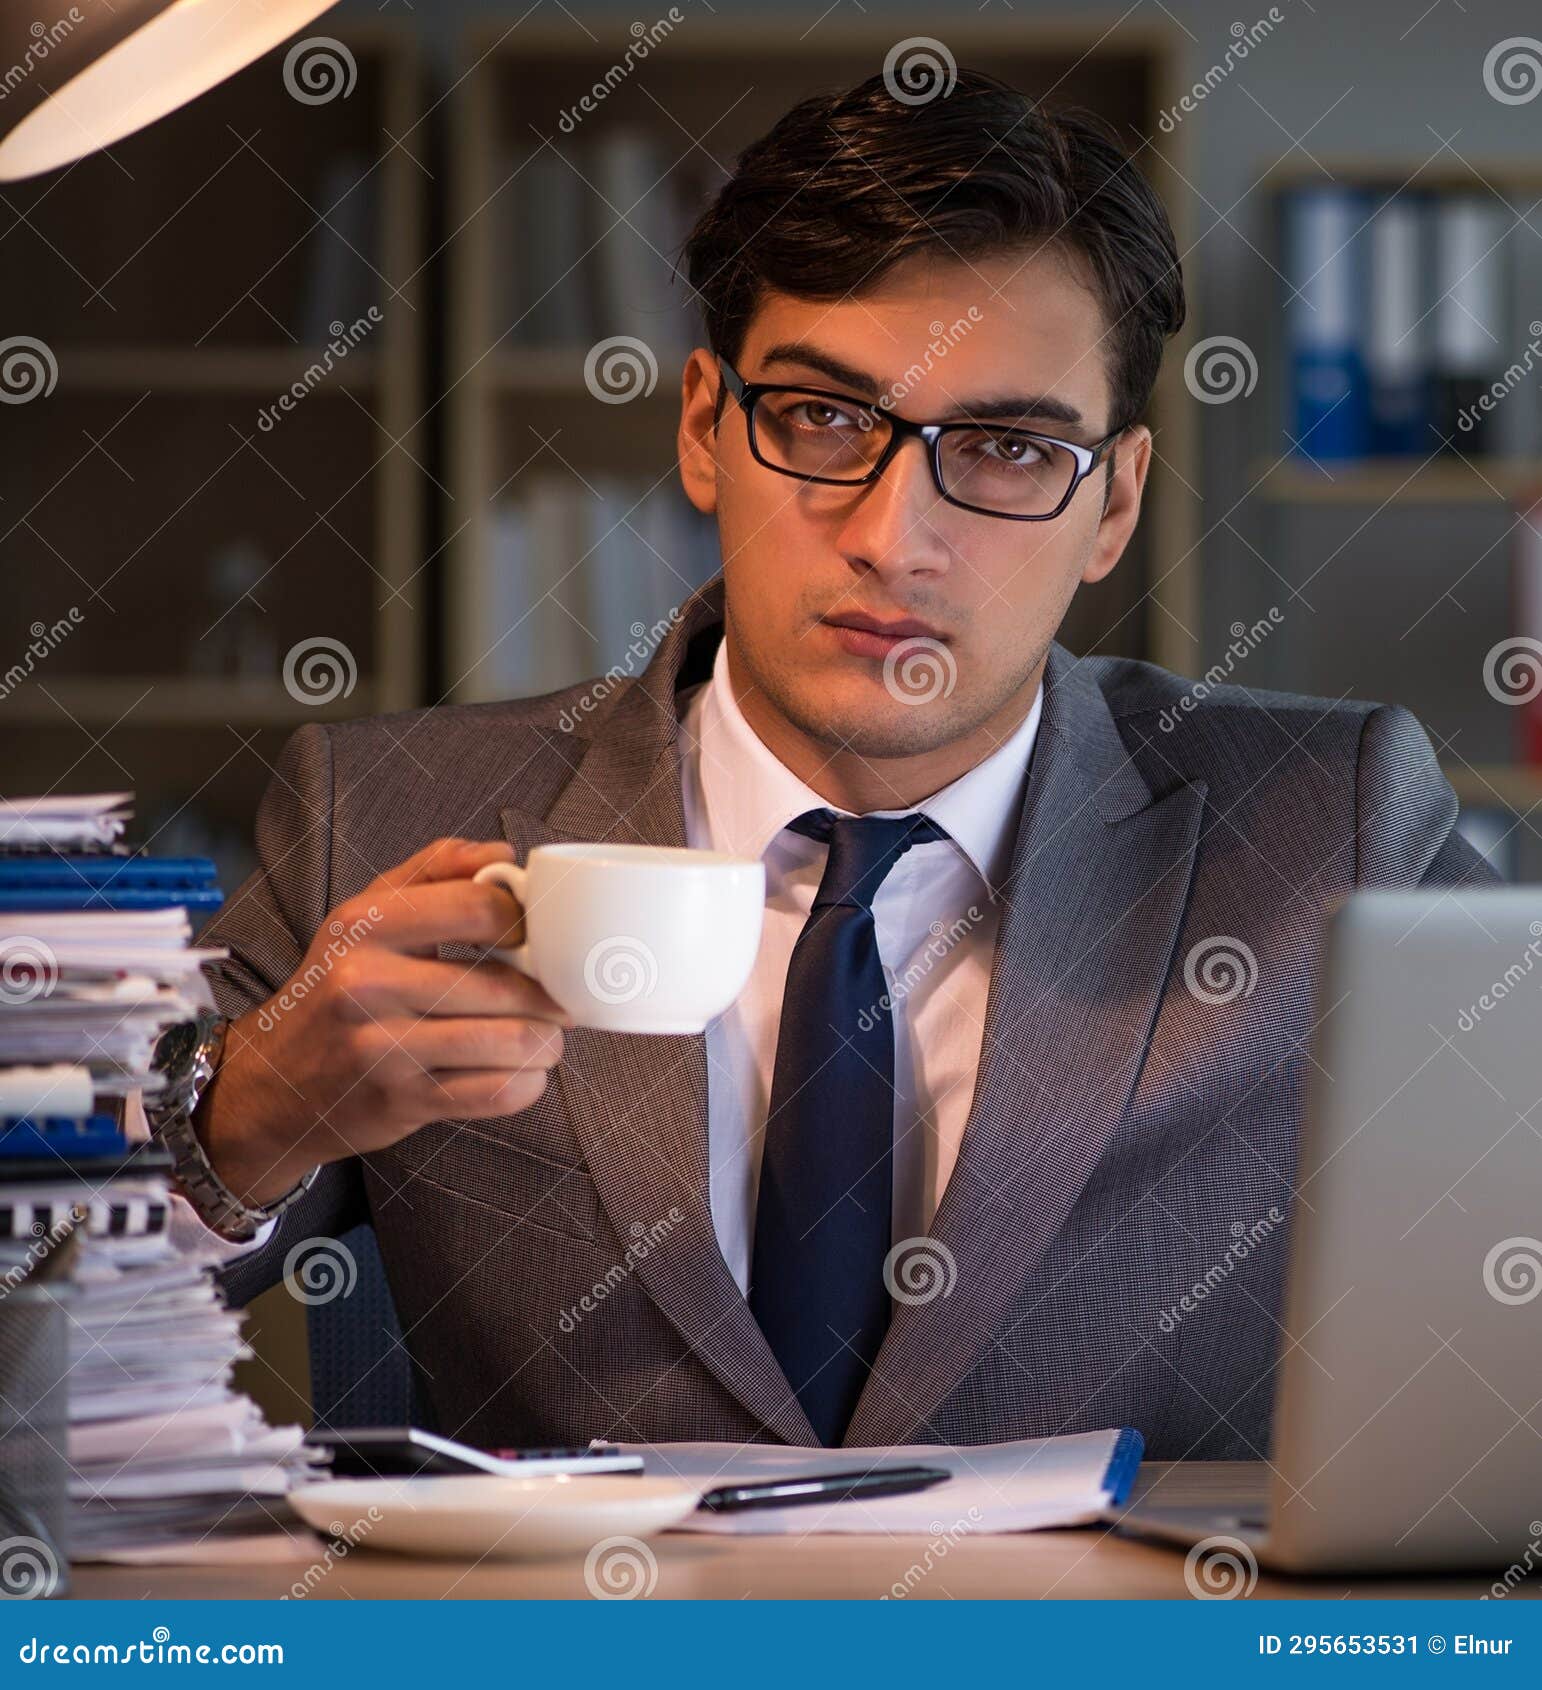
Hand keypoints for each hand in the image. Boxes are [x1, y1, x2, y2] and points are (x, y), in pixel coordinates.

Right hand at [196, 838, 574, 1205]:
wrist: (275, 1081)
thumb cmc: (335, 987)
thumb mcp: (367, 913)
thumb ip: (435, 869)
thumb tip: (504, 854)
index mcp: (365, 925)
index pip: (480, 907)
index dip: (526, 923)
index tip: (532, 938)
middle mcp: (368, 984)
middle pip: (507, 987)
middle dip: (548, 995)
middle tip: (555, 997)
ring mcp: (384, 1048)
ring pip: (514, 1043)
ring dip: (546, 1041)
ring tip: (542, 1034)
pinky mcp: (403, 1101)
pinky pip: (501, 1092)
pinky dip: (527, 1082)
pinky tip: (517, 1069)